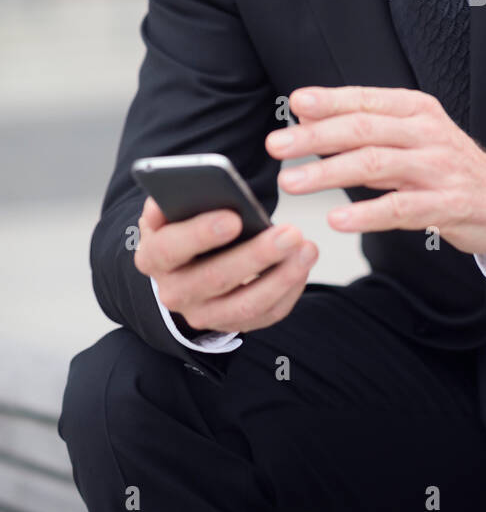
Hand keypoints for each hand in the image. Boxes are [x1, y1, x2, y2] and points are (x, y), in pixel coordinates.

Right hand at [133, 196, 318, 333]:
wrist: (184, 267)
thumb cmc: (183, 229)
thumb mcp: (171, 211)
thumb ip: (174, 197)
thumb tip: (181, 186)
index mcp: (153, 258)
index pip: (171, 248)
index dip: (201, 234)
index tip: (235, 217)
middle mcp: (174, 293)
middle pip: (215, 279)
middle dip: (256, 255)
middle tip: (290, 232)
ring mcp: (204, 314)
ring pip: (245, 305)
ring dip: (281, 277)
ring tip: (307, 249)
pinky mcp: (234, 325)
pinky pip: (266, 314)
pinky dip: (290, 290)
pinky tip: (304, 265)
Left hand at [265, 85, 485, 254]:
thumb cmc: (448, 166)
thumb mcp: (410, 136)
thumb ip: (364, 129)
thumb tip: (308, 119)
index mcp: (416, 111)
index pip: (366, 101)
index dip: (329, 101)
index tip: (296, 104)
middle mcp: (427, 133)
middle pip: (364, 130)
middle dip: (315, 138)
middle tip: (279, 146)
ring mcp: (438, 169)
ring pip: (376, 165)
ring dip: (329, 173)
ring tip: (294, 182)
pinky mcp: (447, 205)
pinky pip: (400, 209)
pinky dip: (366, 214)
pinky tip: (337, 218)